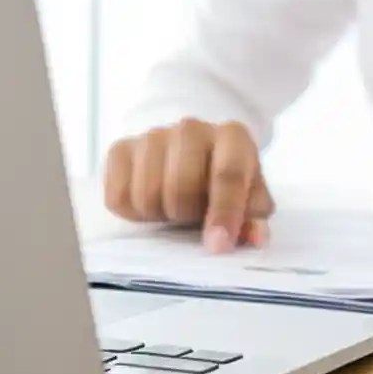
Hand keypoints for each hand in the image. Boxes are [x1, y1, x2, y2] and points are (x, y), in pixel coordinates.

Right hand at [103, 119, 272, 253]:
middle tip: (194, 216)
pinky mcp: (120, 149)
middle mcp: (192, 129)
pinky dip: (133, 212)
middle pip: (180, 188)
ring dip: (161, 214)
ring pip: (146, 194)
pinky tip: (152, 202)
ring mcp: (153, 136)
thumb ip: (253, 218)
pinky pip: (117, 197)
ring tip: (174, 208)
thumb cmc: (224, 181)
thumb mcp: (249, 198)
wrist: (193, 153)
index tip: (218, 245)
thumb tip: (255, 237)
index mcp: (232, 137)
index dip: (224, 213)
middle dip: (188, 214)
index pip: (227, 175)